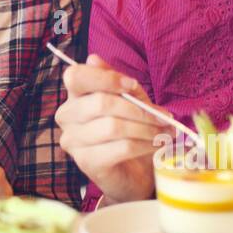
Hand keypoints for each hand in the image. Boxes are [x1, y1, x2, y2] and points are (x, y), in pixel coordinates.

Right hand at [55, 54, 168, 203]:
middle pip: (100, 102)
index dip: (105, 78)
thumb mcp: (131, 102)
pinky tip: (155, 145)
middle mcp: (67, 117)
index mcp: (75, 96)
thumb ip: (117, 83)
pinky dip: (144, 145)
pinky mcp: (86, 163)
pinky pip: (120, 147)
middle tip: (163, 117)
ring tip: (165, 132)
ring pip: (113, 126)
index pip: (76, 76)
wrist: (134, 174)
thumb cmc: (131, 133)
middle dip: (138, 109)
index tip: (132, 86)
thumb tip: (94, 58)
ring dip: (146, 129)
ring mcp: (73, 141)